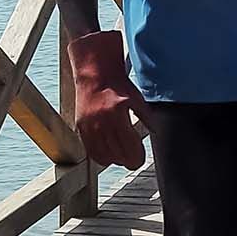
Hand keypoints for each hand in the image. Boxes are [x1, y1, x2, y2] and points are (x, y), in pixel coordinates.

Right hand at [65, 32, 146, 171]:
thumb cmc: (117, 85)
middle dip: (128, 160)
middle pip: (117, 154)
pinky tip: (108, 155)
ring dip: (115, 159)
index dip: (136, 157)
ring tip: (122, 156)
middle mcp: (102, 121)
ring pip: (104, 155)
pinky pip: (91, 150)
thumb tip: (155, 132)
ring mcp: (90, 126)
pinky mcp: (81, 127)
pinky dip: (101, 156)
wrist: (95, 75)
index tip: (140, 158)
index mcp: (118, 113)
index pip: (129, 146)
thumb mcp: (137, 99)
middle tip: (134, 160)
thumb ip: (147, 117)